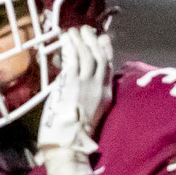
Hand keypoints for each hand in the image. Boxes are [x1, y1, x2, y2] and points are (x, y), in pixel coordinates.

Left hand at [36, 25, 113, 158]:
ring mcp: (86, 84)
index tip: (102, 38)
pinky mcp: (72, 83)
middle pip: (100, 57)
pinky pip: (73, 59)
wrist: (68, 145)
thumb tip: (77, 83)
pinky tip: (66, 38)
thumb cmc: (74, 135)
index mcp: (105, 95)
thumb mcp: (90, 113)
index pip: (108, 66)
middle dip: (94, 40)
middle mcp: (99, 87)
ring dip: (81, 40)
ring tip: (74, 30)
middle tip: (87, 29)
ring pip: (87, 54)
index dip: (105, 49)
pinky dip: (71, 46)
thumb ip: (88, 96)